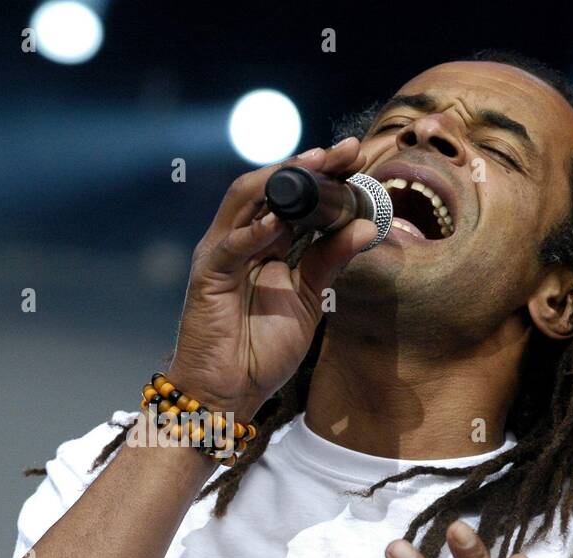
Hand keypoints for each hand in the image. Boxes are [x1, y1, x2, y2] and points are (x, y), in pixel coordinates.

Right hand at [167, 137, 377, 420]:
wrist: (227, 393)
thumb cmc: (261, 351)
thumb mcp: (308, 299)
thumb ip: (329, 262)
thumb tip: (366, 227)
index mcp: (265, 243)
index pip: (293, 196)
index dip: (324, 173)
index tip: (357, 156)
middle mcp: (241, 239)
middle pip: (270, 186)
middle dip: (307, 164)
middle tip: (344, 150)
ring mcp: (221, 253)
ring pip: (245, 200)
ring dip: (280, 181)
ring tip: (316, 167)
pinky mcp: (207, 275)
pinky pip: (230, 246)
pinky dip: (254, 232)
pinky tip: (279, 222)